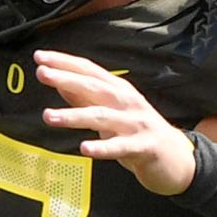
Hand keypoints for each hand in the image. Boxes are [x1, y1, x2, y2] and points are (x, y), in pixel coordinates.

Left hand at [36, 51, 194, 193]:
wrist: (176, 159)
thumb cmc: (139, 133)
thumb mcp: (112, 111)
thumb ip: (87, 99)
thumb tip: (60, 83)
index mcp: (119, 90)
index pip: (89, 71)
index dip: (65, 63)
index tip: (40, 57)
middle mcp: (127, 102)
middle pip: (94, 87)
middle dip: (66, 79)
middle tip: (42, 74)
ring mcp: (136, 123)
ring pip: (102, 116)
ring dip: (74, 115)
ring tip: (49, 116)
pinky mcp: (143, 146)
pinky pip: (120, 147)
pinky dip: (102, 147)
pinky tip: (85, 148)